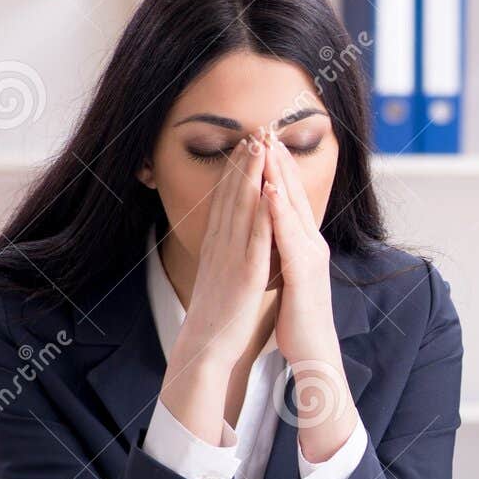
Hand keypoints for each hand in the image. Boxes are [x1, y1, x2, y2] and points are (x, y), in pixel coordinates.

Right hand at [159, 132, 270, 441]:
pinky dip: (263, 214)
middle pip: (233, 195)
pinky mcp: (245, 275)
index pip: (228, 199)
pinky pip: (256, 239)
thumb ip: (232, 252)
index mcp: (219, 244)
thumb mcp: (224, 274)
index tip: (247, 142)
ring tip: (262, 147)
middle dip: (245, 161)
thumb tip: (239, 235)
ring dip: (253, 176)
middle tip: (256, 129)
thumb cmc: (221, 316)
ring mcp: (232, 258)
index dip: (237, 168)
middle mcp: (223, 245)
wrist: (208, 350)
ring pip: (243, 209)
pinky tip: (270, 192)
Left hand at [262, 130, 356, 461]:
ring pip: (294, 206)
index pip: (291, 199)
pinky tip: (270, 188)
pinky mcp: (304, 270)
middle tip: (266, 127)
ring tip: (267, 145)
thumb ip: (283, 253)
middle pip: (295, 193)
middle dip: (279, 159)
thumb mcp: (289, 276)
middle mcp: (311, 243)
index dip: (278, 169)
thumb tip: (273, 237)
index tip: (264, 142)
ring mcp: (310, 255)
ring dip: (281, 174)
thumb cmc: (298, 319)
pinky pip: (289, 233)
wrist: (313, 352)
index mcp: (305, 244)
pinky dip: (280, 209)